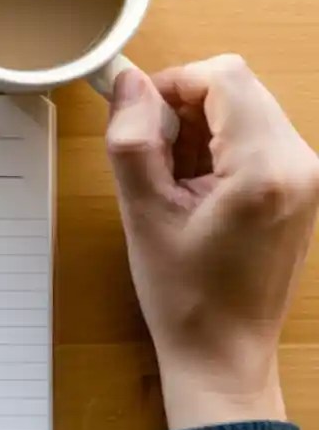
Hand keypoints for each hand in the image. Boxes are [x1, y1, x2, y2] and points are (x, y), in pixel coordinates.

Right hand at [105, 55, 318, 429]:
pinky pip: (259, 137)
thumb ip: (133, 141)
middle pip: (238, 89)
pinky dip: (221, 147)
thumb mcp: (143, 214)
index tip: (139, 119)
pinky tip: (197, 191)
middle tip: (154, 159)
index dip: (172, 84)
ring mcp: (310, 175)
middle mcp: (302, 163)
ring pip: (247, 110)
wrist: (225, 352)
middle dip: (186, 109)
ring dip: (202, 129)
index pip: (223, 77)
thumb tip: (128, 83)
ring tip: (175, 182)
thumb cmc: (183, 295)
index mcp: (265, 169)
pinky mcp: (306, 186)